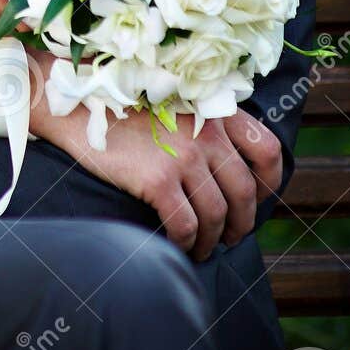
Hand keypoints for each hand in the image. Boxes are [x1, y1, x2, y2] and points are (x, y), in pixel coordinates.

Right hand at [28, 54, 282, 261]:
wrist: (79, 103)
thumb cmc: (124, 105)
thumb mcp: (176, 101)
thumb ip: (204, 124)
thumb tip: (227, 165)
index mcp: (215, 111)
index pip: (267, 150)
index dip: (270, 182)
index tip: (260, 199)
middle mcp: (206, 134)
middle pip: (244, 191)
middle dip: (242, 221)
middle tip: (232, 235)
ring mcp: (183, 157)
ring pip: (217, 214)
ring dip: (214, 239)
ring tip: (204, 247)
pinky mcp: (158, 180)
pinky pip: (186, 225)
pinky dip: (188, 243)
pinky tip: (182, 246)